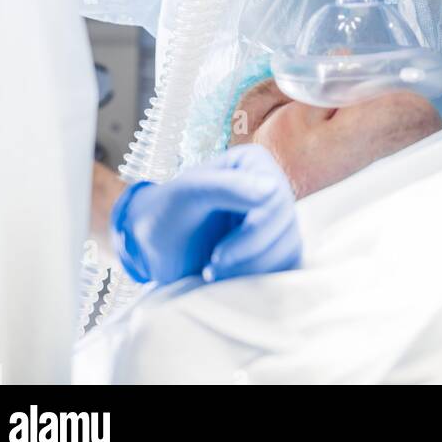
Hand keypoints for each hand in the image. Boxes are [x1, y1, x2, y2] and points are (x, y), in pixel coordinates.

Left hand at [110, 145, 301, 284]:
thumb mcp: (188, 194)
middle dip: (249, 256)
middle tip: (212, 269)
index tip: (216, 255)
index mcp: (254, 163)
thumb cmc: (165, 213)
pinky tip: (229, 278)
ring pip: (289, 249)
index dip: (252, 234)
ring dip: (252, 270)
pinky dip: (260, 278)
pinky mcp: (275, 246)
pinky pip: (286, 266)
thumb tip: (274, 188)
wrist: (153, 245)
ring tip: (214, 273)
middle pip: (286, 227)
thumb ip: (227, 188)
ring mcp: (276, 218)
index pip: (276, 201)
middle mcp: (272, 186)